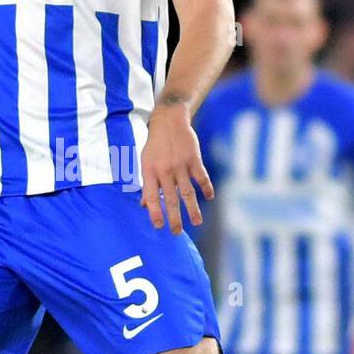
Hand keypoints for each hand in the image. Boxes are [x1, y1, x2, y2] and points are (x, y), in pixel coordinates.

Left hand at [139, 101, 212, 234]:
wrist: (169, 121)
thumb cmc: (155, 145)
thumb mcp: (145, 162)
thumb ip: (147, 183)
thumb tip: (143, 205)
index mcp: (150, 171)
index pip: (151, 197)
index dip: (154, 212)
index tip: (158, 226)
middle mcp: (165, 170)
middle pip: (170, 199)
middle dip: (174, 218)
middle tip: (177, 232)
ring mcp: (180, 165)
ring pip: (187, 192)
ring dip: (192, 209)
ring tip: (196, 222)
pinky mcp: (194, 159)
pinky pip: (201, 177)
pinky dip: (206, 188)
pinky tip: (209, 198)